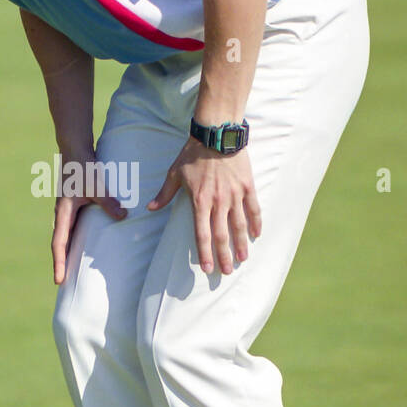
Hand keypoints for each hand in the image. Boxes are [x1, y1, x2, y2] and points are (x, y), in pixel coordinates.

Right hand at [51, 158, 126, 284]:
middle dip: (62, 263)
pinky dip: (75, 239)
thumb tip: (123, 216)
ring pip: (66, 236)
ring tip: (72, 268)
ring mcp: (66, 210)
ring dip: (68, 252)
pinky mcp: (73, 204)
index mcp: (63, 212)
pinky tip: (84, 245)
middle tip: (64, 283)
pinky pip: (73, 227)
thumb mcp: (96, 185)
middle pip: (60, 243)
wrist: (74, 148)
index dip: (59, 263)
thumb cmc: (83, 166)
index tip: (58, 281)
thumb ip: (108, 202)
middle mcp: (62, 214)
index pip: (59, 243)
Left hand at [147, 139, 261, 274]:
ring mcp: (235, 194)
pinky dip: (256, 222)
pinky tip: (257, 235)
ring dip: (241, 244)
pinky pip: (254, 208)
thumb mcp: (174, 173)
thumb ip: (164, 194)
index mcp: (200, 201)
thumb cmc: (192, 153)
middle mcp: (219, 201)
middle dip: (224, 256)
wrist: (215, 134)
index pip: (202, 233)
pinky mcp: (247, 186)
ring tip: (242, 260)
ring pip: (239, 225)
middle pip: (222, 235)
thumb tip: (150, 208)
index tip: (207, 268)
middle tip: (226, 272)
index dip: (205, 253)